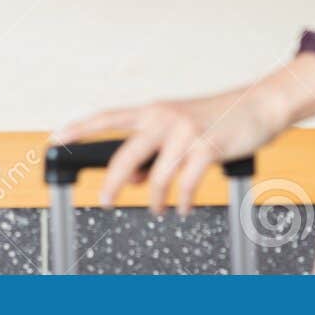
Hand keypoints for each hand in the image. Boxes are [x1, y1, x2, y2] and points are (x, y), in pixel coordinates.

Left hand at [52, 53, 314, 216]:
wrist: (258, 105)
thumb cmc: (216, 119)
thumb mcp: (179, 130)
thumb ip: (153, 152)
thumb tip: (130, 180)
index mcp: (153, 110)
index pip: (107, 116)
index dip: (79, 127)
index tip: (57, 138)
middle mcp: (164, 117)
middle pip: (125, 155)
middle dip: (111, 183)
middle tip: (105, 201)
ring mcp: (186, 131)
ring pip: (156, 177)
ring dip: (155, 199)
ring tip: (159, 209)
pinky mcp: (207, 147)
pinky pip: (185, 183)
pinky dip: (182, 200)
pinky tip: (183, 205)